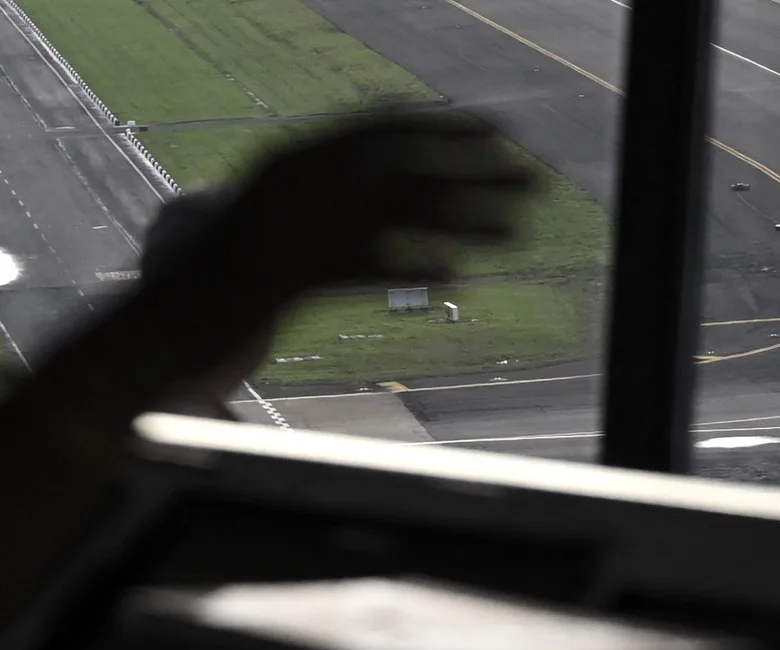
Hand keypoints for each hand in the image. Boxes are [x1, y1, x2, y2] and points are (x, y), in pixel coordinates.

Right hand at [133, 108, 539, 394]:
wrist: (167, 315)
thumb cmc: (236, 267)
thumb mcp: (290, 216)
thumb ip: (341, 196)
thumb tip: (405, 191)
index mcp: (292, 159)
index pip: (382, 128)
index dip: (445, 127)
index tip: (500, 129)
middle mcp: (291, 182)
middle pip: (402, 169)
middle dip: (474, 173)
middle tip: (534, 182)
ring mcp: (286, 227)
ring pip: (392, 215)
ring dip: (463, 219)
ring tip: (518, 229)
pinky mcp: (285, 276)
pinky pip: (360, 265)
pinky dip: (408, 263)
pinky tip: (453, 270)